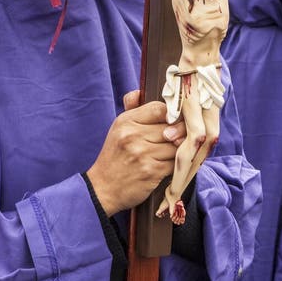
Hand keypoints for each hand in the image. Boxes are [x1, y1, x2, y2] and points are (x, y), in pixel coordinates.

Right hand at [86, 90, 184, 215]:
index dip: (172, 114)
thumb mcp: (118, 128)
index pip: (160, 108)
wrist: (103, 188)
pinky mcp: (151, 172)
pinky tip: (166, 166)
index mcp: (126, 121)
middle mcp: (133, 135)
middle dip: (178, 134)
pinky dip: (174, 165)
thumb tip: (139, 92)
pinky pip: (174, 163)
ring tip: (169, 154)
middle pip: (171, 127)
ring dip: (177, 151)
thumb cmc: (114, 156)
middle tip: (177, 140)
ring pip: (176, 146)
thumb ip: (132, 109)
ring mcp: (142, 154)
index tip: (174, 121)